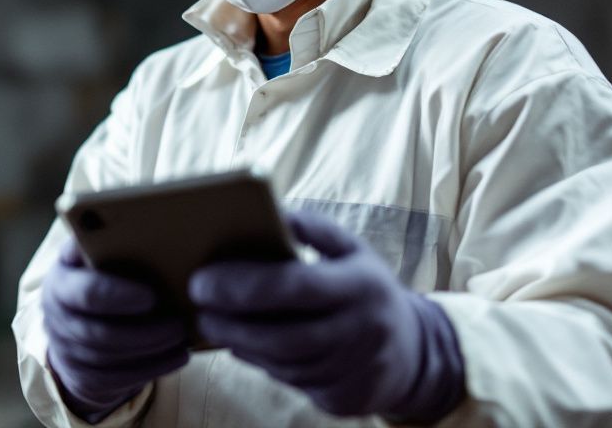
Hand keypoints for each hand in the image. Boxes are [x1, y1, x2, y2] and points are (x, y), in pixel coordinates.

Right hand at [42, 240, 189, 422]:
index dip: (116, 296)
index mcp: (62, 276)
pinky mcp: (80, 375)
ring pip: (109, 357)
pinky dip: (151, 369)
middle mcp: (56, 313)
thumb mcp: (103, 255)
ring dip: (150, 350)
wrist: (80, 317)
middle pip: (98, 331)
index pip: (85, 291)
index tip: (151, 296)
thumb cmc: (106, 275)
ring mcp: (64, 347)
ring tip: (181, 337)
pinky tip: (177, 357)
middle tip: (177, 324)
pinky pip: (116, 379)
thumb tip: (168, 233)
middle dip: (142, 331)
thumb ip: (116, 245)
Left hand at [188, 209, 464, 421]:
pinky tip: (240, 344)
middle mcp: (360, 332)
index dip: (242, 285)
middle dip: (230, 322)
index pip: (293, 286)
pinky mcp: (343, 399)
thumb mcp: (353, 250)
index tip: (200, 280)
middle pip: (281, 335)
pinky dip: (260, 363)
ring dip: (239, 344)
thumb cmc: (367, 288)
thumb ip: (314, 228)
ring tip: (209, 323)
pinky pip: (291, 382)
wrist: (415, 352)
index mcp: (360, 286)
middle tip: (196, 306)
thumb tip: (271, 213)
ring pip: (281, 363)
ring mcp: (354, 371)